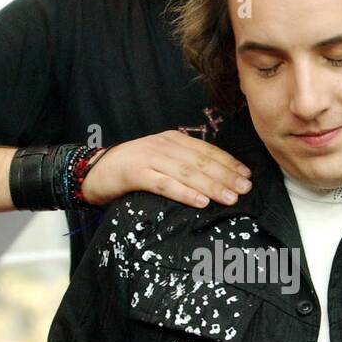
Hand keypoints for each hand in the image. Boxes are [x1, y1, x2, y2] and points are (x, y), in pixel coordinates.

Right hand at [81, 131, 251, 208]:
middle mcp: (163, 145)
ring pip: (186, 172)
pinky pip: (164, 184)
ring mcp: (149, 158)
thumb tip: (217, 180)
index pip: (206, 150)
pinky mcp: (135, 174)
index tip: (247, 176)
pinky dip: (184, 193)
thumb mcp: (161, 161)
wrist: (94, 172)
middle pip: (200, 161)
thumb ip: (183, 165)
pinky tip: (200, 202)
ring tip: (230, 198)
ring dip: (211, 185)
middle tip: (245, 190)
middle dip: (225, 175)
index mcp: (173, 139)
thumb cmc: (132, 170)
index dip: (228, 163)